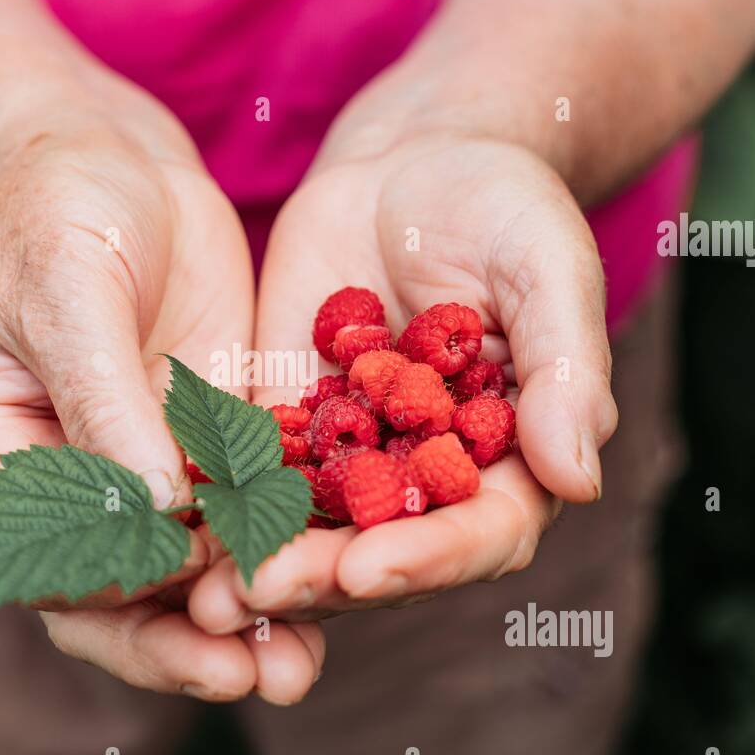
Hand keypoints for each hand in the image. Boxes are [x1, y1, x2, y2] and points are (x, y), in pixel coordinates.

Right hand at [0, 117, 323, 703]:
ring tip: (298, 666)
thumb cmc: (61, 206)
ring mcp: (140, 473)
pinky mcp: (207, 450)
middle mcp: (66, 487)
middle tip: (249, 676)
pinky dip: (277, 559)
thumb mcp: (67, 290)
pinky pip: (239, 522)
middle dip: (177, 642)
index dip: (106, 582)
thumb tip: (150, 512)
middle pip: (110, 597)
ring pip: (182, 575)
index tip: (177, 578)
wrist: (120, 160)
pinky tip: (330, 590)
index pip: (38, 555)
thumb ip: (102, 401)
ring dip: (238, 621)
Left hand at [187, 134, 617, 630]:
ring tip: (208, 588)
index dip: (428, 558)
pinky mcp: (291, 424)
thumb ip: (565, 370)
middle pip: (384, 552)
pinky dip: (222, 499)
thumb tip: (577, 478)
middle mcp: (431, 477)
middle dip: (323, 579)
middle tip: (259, 592)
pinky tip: (177, 517)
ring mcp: (356, 455)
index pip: (481, 534)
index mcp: (511, 460)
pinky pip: (254, 470)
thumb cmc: (506, 207)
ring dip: (262, 561)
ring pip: (312, 529)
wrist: (413, 162)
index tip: (367, 569)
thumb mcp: (548, 271)